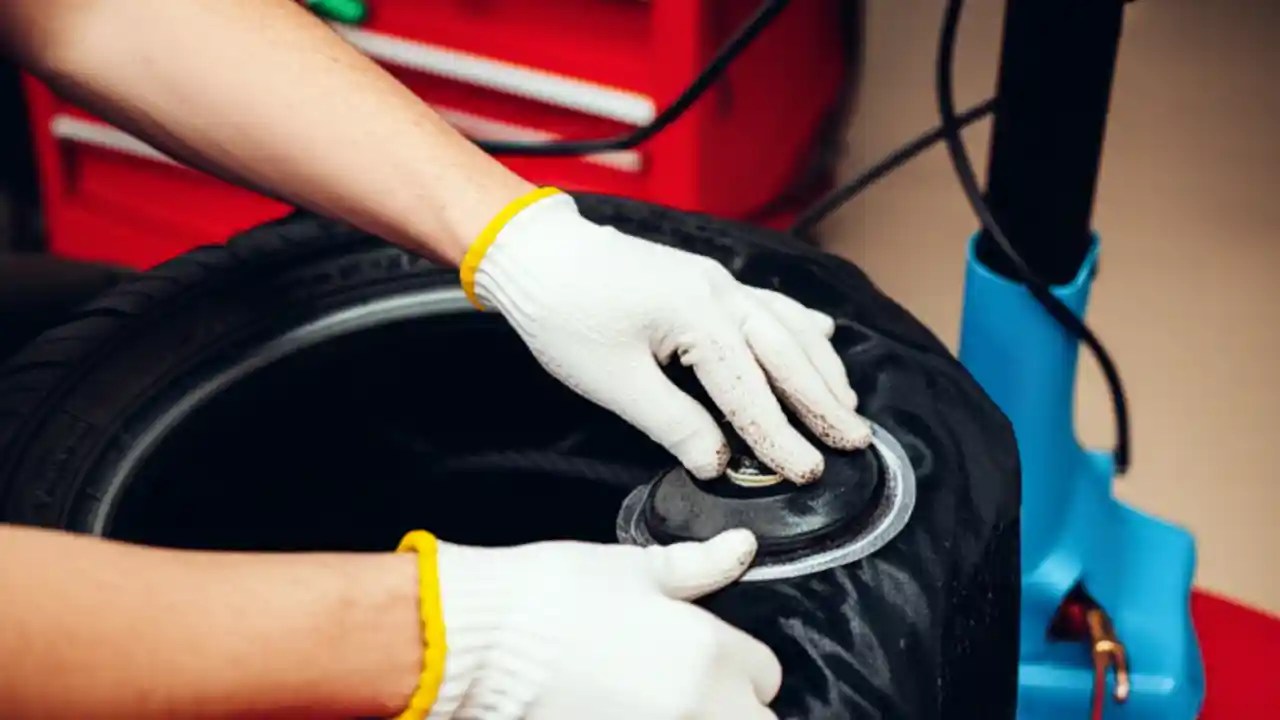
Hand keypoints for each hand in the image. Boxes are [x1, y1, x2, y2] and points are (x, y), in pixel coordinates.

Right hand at [429, 530, 780, 719]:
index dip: (740, 667)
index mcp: (711, 653)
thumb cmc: (552, 597)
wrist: (479, 642)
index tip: (709, 661)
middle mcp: (701, 709)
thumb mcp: (631, 570)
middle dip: (734, 707)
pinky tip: (625, 709)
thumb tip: (742, 549)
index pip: (767, 675)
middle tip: (690, 692)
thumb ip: (697, 568)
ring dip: (700, 718)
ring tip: (656, 701)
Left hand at [472, 191, 870, 483]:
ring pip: (786, 326)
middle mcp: (719, 293)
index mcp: (697, 318)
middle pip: (786, 354)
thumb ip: (671, 423)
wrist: (535, 254)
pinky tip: (820, 334)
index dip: (781, 437)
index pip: (751, 391)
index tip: (807, 472)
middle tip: (857, 440)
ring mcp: (715, 279)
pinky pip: (768, 303)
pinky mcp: (703, 277)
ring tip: (847, 403)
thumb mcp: (612, 382)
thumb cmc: (565, 315)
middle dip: (823, 401)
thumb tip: (716, 461)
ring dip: (820, 366)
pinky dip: (799, 325)